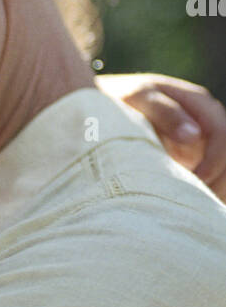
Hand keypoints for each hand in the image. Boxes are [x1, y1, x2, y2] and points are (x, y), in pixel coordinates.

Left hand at [96, 72, 225, 200]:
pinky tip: (190, 206)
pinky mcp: (189, 157)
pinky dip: (204, 193)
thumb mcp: (136, 99)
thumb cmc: (115, 98)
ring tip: (193, 208)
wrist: (93, 108)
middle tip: (197, 203)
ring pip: (222, 169)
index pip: (223, 134)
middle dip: (218, 180)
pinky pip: (208, 177)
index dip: (216, 160)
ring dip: (214, 188)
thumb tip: (194, 136)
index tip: (196, 182)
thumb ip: (164, 113)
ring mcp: (198, 140)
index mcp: (197, 103)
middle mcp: (203, 121)